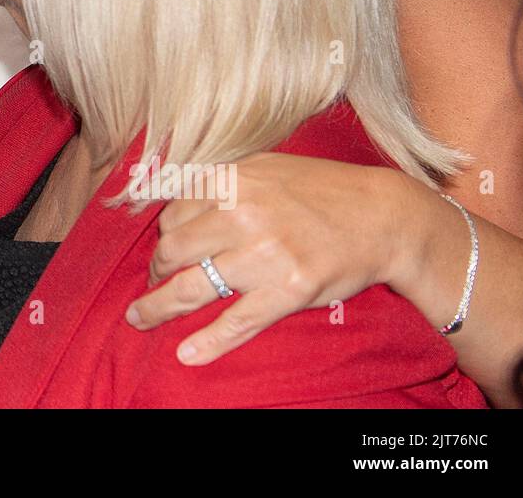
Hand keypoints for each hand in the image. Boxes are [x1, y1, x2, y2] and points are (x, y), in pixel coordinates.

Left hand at [124, 152, 402, 363]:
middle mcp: (241, 213)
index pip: (172, 214)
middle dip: (156, 272)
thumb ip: (221, 182)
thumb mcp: (264, 168)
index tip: (164, 251)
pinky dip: (209, 341)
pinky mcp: (288, 289)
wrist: (383, 216)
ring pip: (193, 287)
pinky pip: (237, 321)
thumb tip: (174, 202)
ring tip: (139, 318)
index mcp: (230, 180)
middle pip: (172, 251)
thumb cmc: (321, 191)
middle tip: (154, 283)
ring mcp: (263, 253)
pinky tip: (187, 353)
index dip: (163, 237)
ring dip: (158, 307)